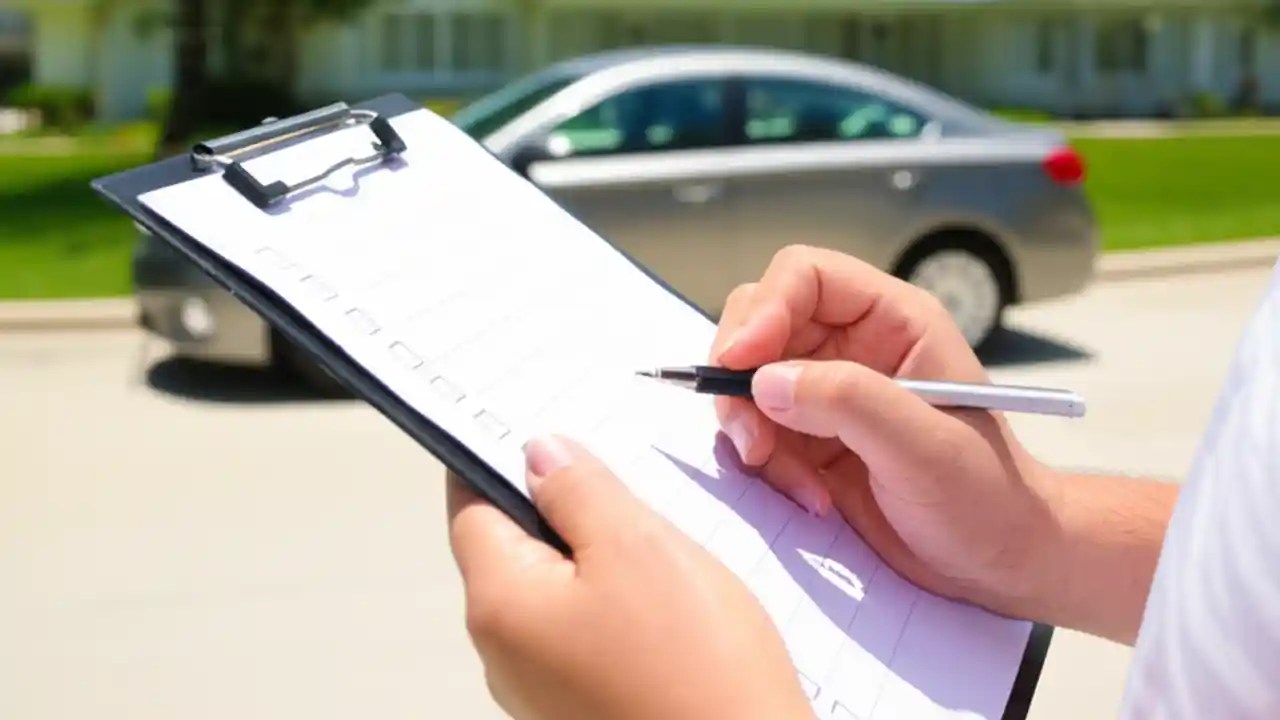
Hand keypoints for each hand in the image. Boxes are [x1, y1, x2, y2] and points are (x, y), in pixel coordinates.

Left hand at [446, 436, 812, 719]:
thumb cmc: (697, 678)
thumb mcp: (639, 549)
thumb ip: (579, 489)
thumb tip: (541, 454)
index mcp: (501, 604)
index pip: (470, 505)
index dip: (501, 456)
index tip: (537, 429)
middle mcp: (506, 653)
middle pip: (514, 546)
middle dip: (563, 508)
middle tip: (625, 486)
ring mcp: (543, 687)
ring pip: (556, 588)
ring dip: (598, 558)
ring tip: (660, 552)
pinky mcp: (583, 705)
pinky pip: (586, 631)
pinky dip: (617, 604)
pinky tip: (668, 604)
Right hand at [712, 245, 1059, 618]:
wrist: (995, 561)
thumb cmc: (984, 497)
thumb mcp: (922, 446)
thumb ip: (847, 401)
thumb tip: (764, 381)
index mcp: (892, 321)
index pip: (805, 277)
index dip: (765, 309)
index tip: (739, 361)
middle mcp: (851, 346)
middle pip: (760, 323)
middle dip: (742, 377)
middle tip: (752, 438)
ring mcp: (825, 393)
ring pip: (747, 382)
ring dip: (752, 431)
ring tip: (797, 482)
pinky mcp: (807, 439)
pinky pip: (754, 431)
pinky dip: (764, 465)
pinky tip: (810, 497)